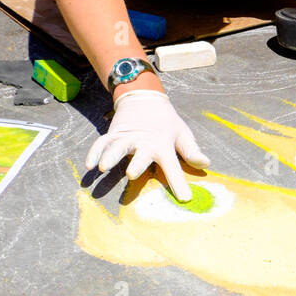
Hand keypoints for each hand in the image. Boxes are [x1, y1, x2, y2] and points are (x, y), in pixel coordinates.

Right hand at [84, 90, 210, 201]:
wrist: (144, 97)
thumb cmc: (166, 121)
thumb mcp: (182, 132)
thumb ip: (191, 150)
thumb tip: (206, 164)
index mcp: (164, 143)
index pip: (173, 166)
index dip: (179, 182)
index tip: (185, 198)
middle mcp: (144, 141)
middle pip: (140, 153)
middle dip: (136, 163)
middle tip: (132, 175)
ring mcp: (127, 137)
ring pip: (117, 146)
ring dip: (110, 156)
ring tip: (102, 168)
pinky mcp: (113, 134)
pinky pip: (101, 143)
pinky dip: (94, 152)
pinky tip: (89, 165)